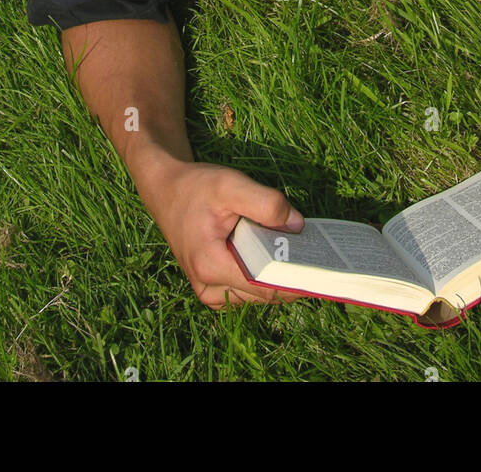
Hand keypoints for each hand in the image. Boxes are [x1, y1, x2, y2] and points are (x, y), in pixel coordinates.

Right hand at [143, 159, 306, 308]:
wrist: (167, 191)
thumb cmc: (197, 187)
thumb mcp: (231, 184)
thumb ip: (266, 203)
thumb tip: (298, 226)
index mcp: (210, 265)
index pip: (264, 286)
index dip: (292, 274)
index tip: (313, 257)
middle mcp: (208, 287)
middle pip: (264, 293)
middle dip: (286, 272)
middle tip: (302, 244)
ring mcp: (209, 292)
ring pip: (258, 295)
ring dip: (274, 274)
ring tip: (279, 243)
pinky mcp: (212, 289)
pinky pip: (247, 291)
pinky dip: (261, 276)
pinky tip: (263, 251)